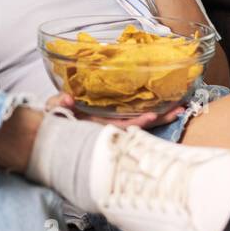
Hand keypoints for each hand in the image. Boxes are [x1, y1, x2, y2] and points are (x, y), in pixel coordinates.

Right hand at [45, 91, 184, 129]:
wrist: (49, 132)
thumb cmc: (53, 123)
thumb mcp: (53, 112)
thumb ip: (59, 104)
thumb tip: (67, 99)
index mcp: (98, 127)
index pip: (122, 126)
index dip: (137, 123)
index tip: (151, 116)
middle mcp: (110, 128)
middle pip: (139, 124)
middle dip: (159, 118)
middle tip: (180, 110)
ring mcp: (113, 123)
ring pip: (140, 120)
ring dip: (160, 115)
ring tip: (180, 107)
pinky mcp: (113, 118)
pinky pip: (134, 116)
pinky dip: (150, 111)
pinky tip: (165, 105)